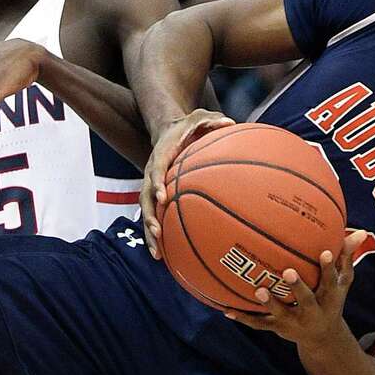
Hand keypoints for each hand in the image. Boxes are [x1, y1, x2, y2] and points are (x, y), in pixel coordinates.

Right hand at [139, 110, 236, 258]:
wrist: (168, 132)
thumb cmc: (187, 127)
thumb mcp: (198, 117)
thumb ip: (211, 120)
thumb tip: (229, 122)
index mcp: (160, 157)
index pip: (155, 172)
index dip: (156, 185)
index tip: (162, 198)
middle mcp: (151, 175)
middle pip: (144, 199)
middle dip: (149, 217)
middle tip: (157, 232)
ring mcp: (151, 188)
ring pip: (146, 214)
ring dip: (150, 234)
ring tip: (158, 254)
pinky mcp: (156, 198)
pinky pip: (155, 217)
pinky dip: (158, 236)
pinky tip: (167, 256)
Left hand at [223, 232, 368, 347]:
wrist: (322, 338)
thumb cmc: (331, 300)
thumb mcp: (342, 282)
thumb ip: (346, 256)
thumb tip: (361, 231)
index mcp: (329, 298)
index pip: (331, 281)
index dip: (329, 268)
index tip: (324, 252)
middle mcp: (312, 312)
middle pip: (307, 300)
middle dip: (298, 287)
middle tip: (287, 271)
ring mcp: (293, 322)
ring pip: (279, 314)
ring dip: (269, 303)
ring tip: (259, 290)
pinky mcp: (277, 328)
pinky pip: (258, 323)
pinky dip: (242, 317)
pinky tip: (225, 308)